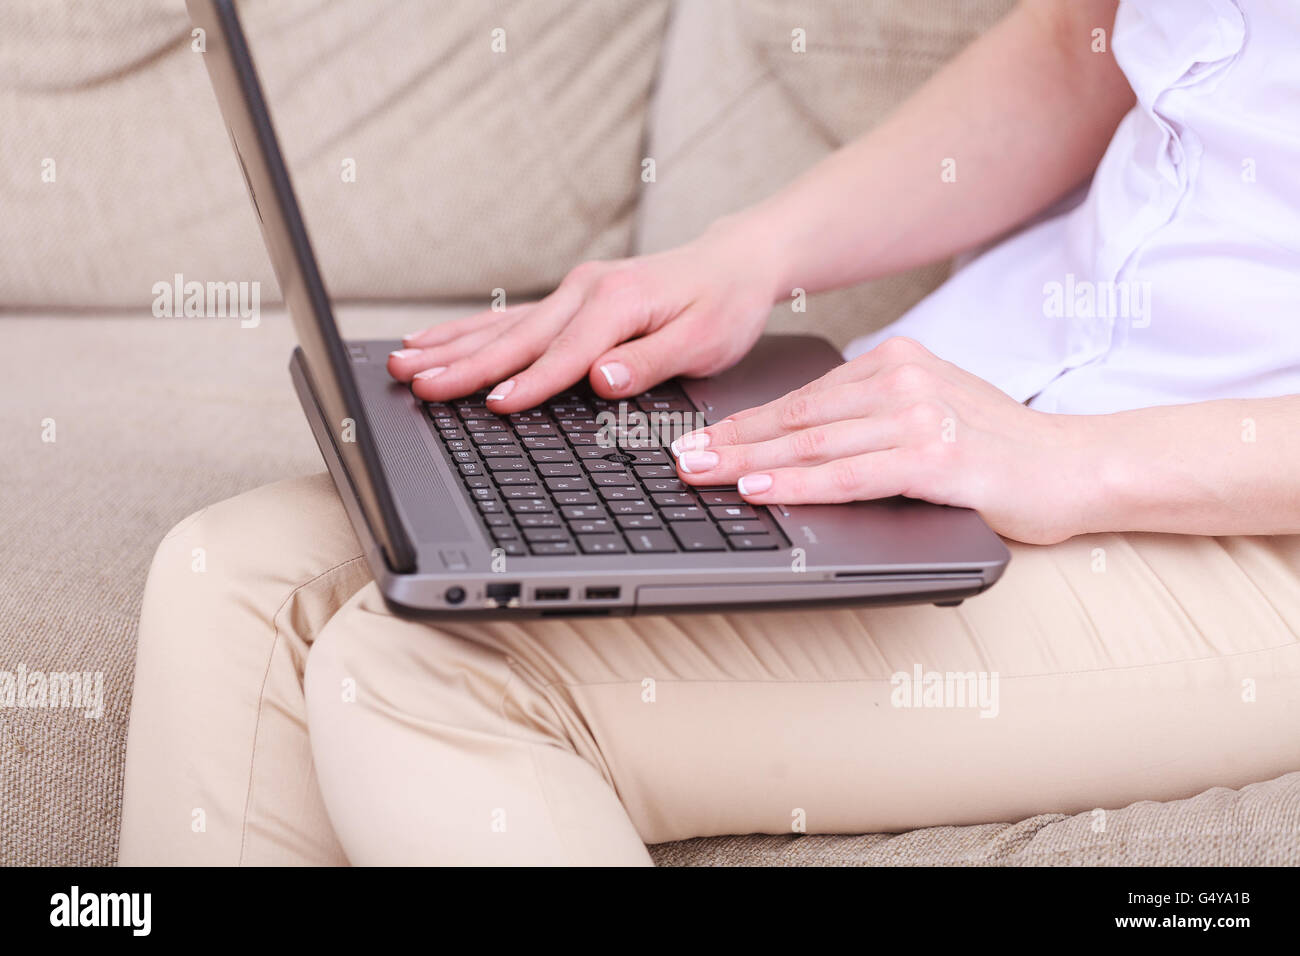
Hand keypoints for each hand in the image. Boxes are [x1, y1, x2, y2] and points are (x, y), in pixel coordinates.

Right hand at [386, 220, 779, 412]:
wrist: (734, 261)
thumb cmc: (724, 304)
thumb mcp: (704, 341)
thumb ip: (650, 363)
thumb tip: (603, 380)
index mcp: (618, 302)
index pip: (566, 354)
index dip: (530, 384)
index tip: (492, 405)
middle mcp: (586, 291)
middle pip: (515, 337)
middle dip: (462, 362)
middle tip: (413, 382)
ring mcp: (572, 292)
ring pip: (501, 325)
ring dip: (450, 345)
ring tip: (403, 361)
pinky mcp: (568, 300)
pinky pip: (509, 319)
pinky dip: (468, 331)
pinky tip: (436, 341)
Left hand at [671, 337, 1103, 543]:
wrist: (1075, 465)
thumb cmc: (998, 449)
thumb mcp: (926, 414)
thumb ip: (867, 419)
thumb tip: (791, 444)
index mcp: (896, 361)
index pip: (802, 398)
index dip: (745, 423)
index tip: (700, 439)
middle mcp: (904, 379)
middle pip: (797, 418)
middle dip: (731, 443)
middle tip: (680, 460)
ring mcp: (921, 415)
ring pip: (813, 445)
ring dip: (748, 464)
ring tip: (702, 476)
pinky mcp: (938, 457)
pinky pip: (849, 475)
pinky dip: (797, 485)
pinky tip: (759, 491)